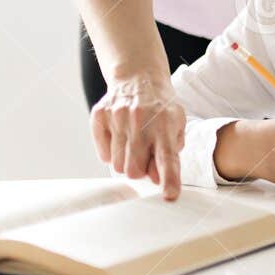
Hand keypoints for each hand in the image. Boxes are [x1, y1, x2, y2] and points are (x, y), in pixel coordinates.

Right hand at [90, 72, 186, 200]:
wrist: (139, 78)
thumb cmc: (160, 108)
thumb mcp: (175, 126)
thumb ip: (170, 154)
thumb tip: (156, 179)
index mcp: (164, 125)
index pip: (167, 158)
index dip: (169, 179)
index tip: (170, 196)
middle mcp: (140, 120)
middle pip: (134, 170)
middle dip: (140, 170)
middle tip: (145, 155)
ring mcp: (117, 117)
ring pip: (117, 165)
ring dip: (126, 161)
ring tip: (133, 143)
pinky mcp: (99, 115)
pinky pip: (103, 154)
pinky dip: (111, 152)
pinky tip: (120, 136)